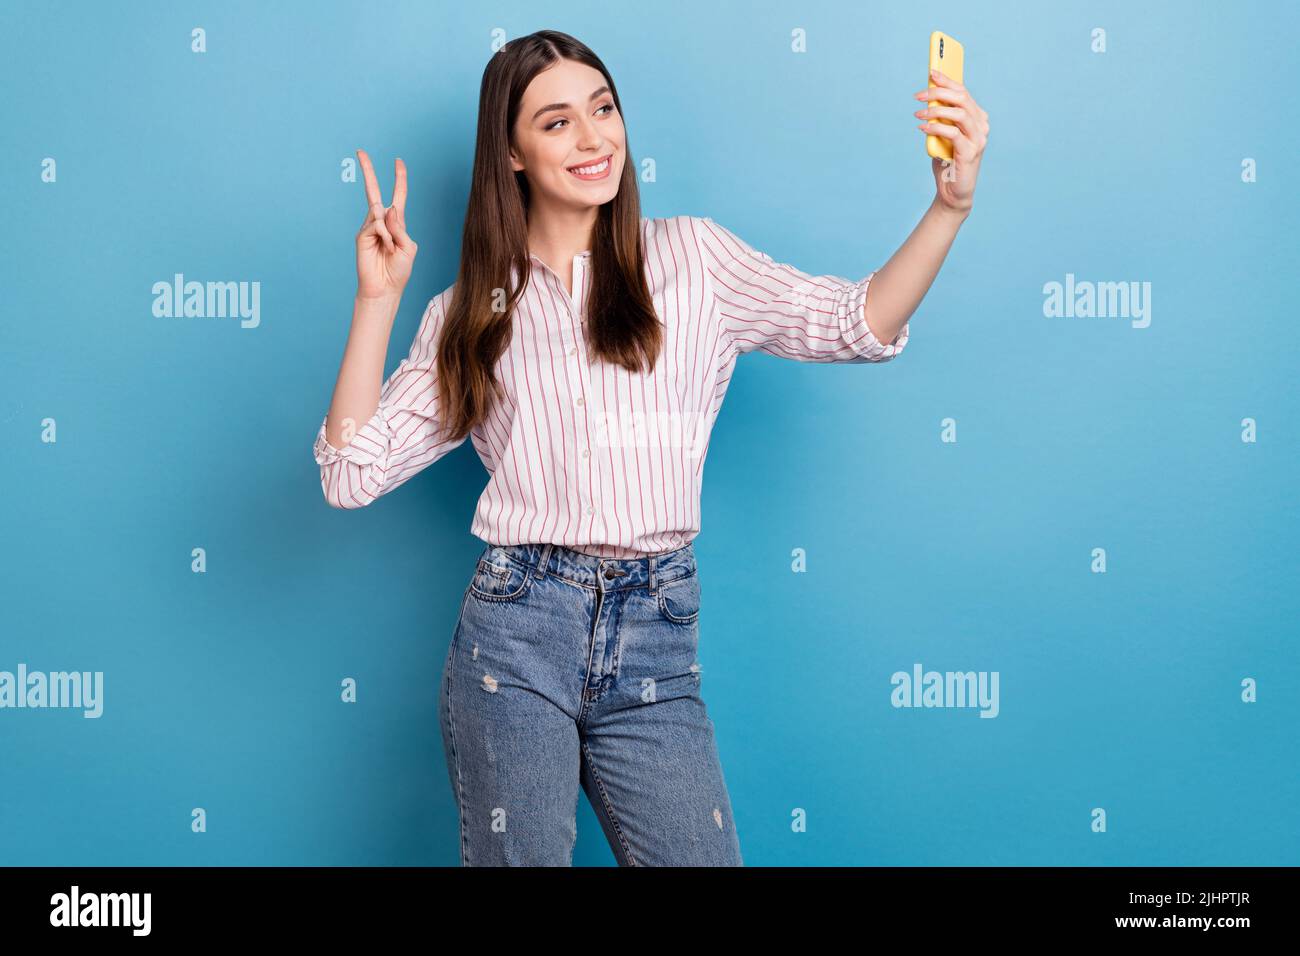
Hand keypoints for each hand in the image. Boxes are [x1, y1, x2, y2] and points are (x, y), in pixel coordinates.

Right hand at [355, 149, 416, 300]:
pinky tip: (385, 249)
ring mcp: (370, 227)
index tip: (398, 161)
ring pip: (379, 213)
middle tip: (360, 151)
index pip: (398, 196)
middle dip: (368, 171)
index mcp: (397, 224)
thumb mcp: (408, 248)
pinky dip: (385, 237)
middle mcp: (381, 222)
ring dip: (390, 231)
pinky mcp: (361, 235)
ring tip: (390, 249)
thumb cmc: (398, 271)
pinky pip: (376, 226)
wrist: (385, 289)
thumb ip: (400, 228)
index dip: (399, 179)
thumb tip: (387, 209)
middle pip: (375, 192)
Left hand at [913, 69, 988, 215]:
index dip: (948, 80)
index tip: (931, 72)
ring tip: (918, 114)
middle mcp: (981, 125)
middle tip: (918, 95)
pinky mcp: (970, 152)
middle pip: (962, 98)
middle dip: (939, 92)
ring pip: (959, 113)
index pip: (963, 92)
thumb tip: (927, 97)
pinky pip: (953, 133)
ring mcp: (979, 139)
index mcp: (977, 117)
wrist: (953, 192)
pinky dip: (936, 128)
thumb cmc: (946, 161)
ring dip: (935, 110)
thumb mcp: (942, 134)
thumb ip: (940, 118)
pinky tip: (922, 128)